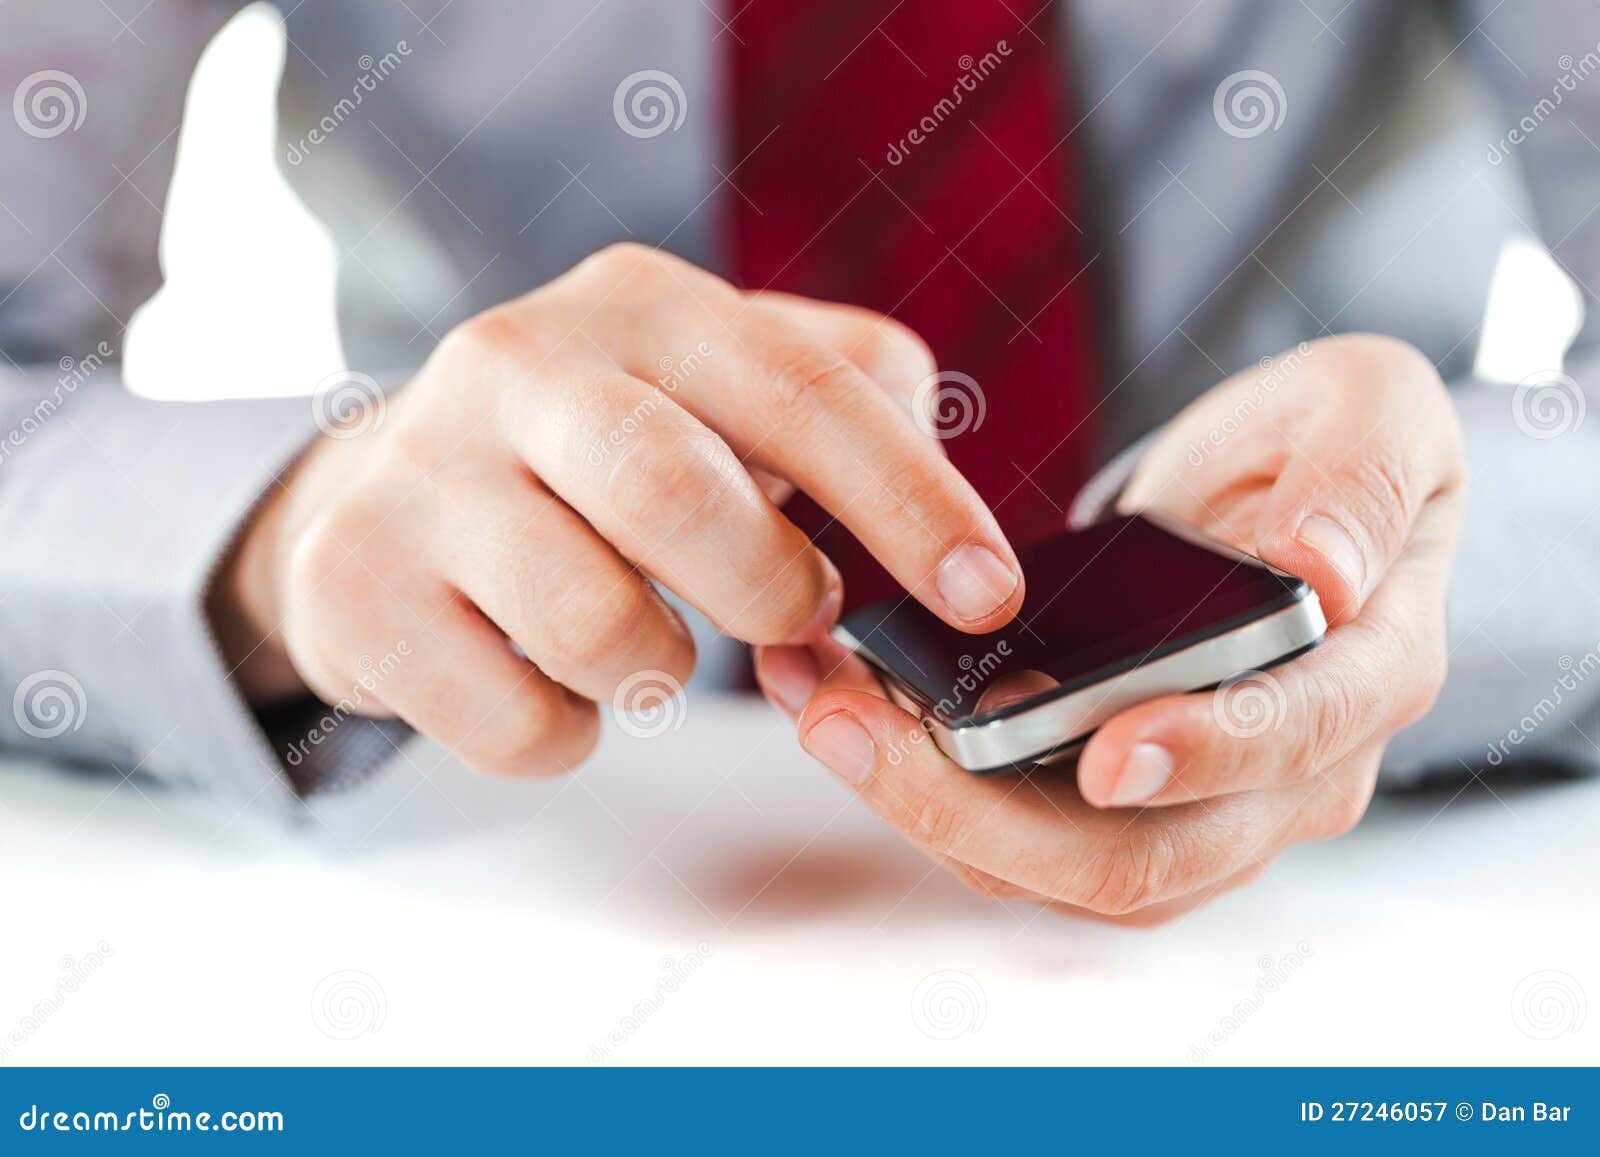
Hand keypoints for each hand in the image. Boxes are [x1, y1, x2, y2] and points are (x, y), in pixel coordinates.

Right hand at [210, 243, 1023, 777]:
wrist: (393, 493)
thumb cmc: (605, 454)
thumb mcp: (723, 389)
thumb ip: (854, 410)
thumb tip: (944, 507)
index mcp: (638, 305)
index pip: (800, 386)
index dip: (910, 497)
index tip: (983, 594)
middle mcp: (514, 364)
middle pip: (673, 490)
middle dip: (767, 586)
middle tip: (793, 619)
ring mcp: (419, 476)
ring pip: (595, 624)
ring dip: (659, 670)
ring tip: (643, 642)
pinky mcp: (355, 590)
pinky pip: (519, 722)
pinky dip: (571, 733)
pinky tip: (555, 682)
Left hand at [756, 334, 1465, 922]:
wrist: (1274, 494)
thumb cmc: (1326, 448)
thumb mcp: (1372, 409)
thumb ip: (1361, 477)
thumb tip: (1326, 570)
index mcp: (1367, 675)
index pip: (1293, 740)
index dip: (1204, 753)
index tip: (1107, 751)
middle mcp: (1288, 777)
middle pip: (1141, 855)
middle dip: (988, 809)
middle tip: (861, 727)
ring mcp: (1197, 812)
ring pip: (1057, 870)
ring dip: (928, 808)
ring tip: (823, 713)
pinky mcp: (1113, 815)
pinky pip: (1015, 838)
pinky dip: (924, 791)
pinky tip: (844, 711)